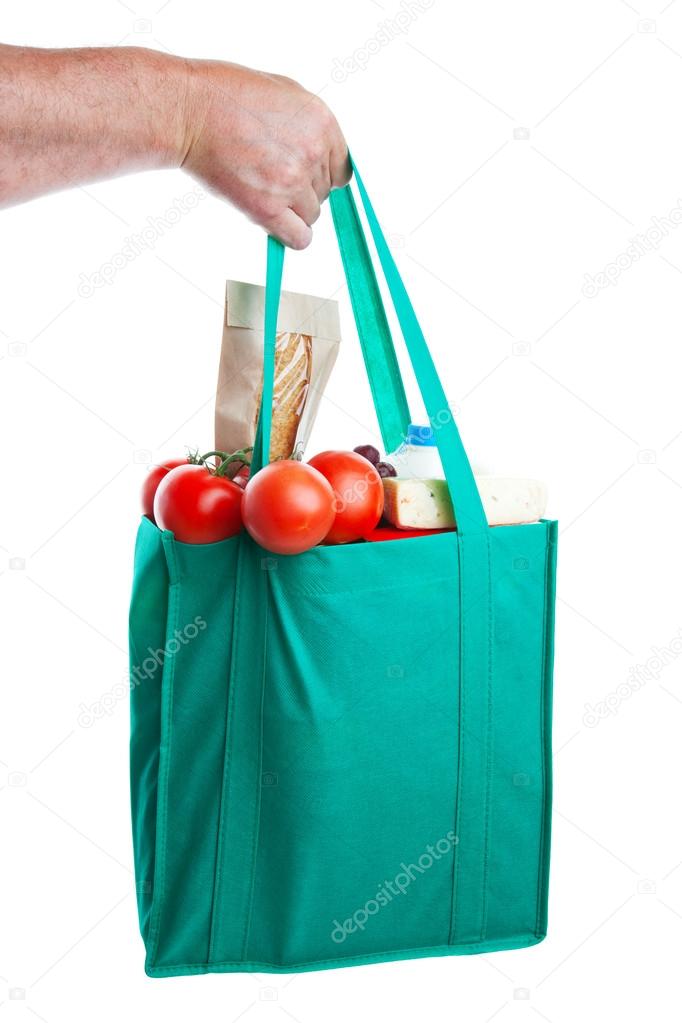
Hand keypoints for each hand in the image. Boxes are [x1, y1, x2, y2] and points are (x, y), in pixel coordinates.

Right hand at [180, 61, 350, 248]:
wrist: (190, 111)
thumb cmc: (228, 96)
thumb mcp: (285, 92)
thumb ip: (312, 126)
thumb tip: (326, 156)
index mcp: (322, 122)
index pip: (341, 170)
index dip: (321, 174)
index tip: (302, 173)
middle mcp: (313, 153)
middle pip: (324, 193)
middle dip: (302, 188)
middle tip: (269, 173)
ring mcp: (292, 182)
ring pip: (312, 215)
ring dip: (292, 210)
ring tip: (263, 190)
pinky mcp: (268, 207)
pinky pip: (299, 239)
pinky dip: (291, 236)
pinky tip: (274, 221)